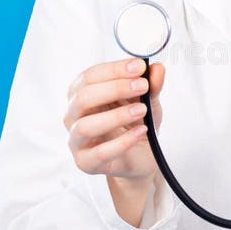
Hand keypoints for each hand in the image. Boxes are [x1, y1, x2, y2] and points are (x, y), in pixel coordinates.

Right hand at [64, 56, 165, 181]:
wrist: (141, 155)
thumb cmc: (136, 122)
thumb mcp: (148, 99)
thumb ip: (151, 84)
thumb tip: (157, 69)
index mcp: (81, 94)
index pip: (89, 76)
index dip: (113, 69)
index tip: (139, 66)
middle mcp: (74, 116)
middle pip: (82, 98)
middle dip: (115, 88)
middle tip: (142, 86)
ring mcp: (77, 140)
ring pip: (85, 126)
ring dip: (116, 115)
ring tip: (142, 110)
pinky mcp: (86, 162)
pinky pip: (100, 152)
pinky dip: (123, 141)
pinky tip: (141, 131)